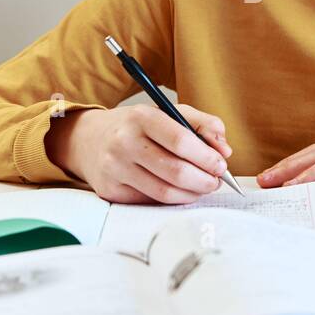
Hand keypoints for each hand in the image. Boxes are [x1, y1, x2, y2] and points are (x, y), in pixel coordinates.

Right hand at [44, 103, 232, 203]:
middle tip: (215, 181)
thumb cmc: (136, 127)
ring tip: (202, 188)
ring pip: (164, 192)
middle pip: (175, 171)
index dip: (206, 156)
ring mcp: (114, 168)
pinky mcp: (110, 191)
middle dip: (204, 180)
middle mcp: (124, 142)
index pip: (181, 140)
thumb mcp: (167, 113)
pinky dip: (172, 200)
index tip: (221, 164)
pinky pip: (150, 201)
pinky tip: (179, 192)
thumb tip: (225, 149)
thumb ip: (202, 124)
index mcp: (141, 117)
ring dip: (192, 194)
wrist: (89, 140)